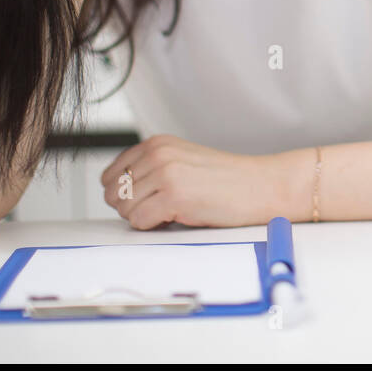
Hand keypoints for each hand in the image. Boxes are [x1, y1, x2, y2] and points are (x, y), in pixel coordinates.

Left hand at [100, 134, 282, 228]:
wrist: (261, 186)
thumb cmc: (226, 181)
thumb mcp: (183, 162)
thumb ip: (151, 169)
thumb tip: (117, 195)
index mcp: (157, 144)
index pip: (109, 175)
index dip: (123, 194)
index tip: (145, 199)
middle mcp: (158, 154)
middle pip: (113, 194)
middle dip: (132, 208)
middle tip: (160, 208)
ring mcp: (165, 173)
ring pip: (124, 209)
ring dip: (144, 218)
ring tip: (173, 211)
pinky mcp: (173, 195)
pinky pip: (139, 221)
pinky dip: (154, 226)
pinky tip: (178, 217)